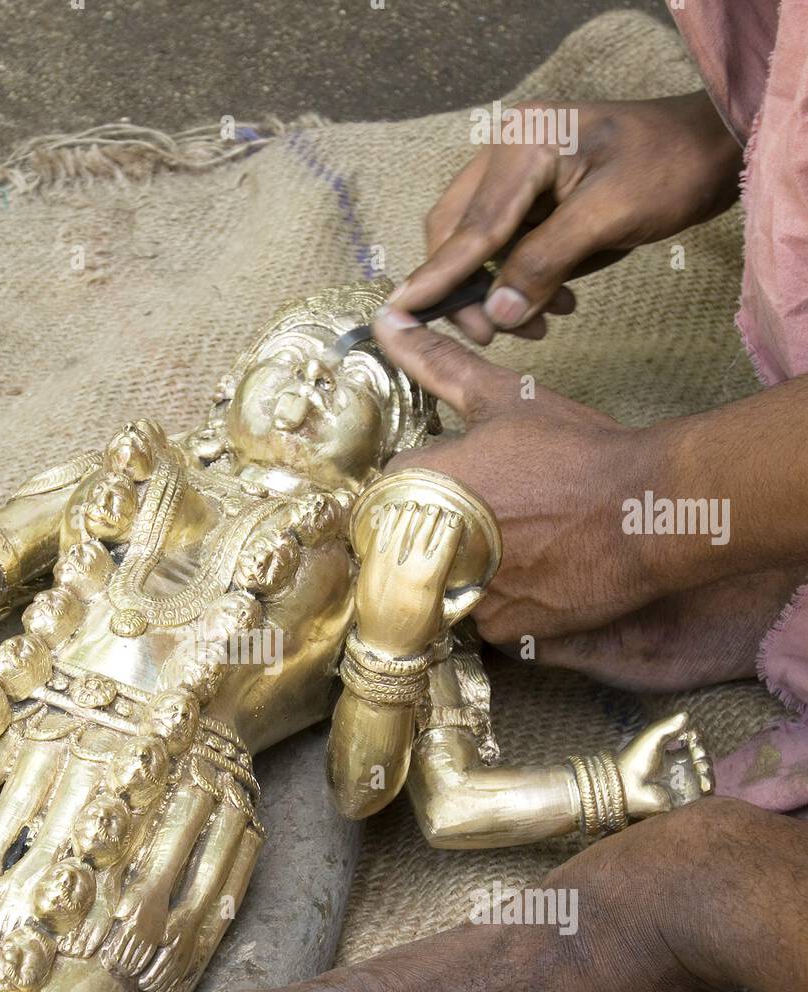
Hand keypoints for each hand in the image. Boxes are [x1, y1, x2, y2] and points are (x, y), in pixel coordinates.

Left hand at [354, 501, 477, 656]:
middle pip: (425, 530)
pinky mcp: (370, 565)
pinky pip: (381, 535)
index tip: (455, 519)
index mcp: (432, 579)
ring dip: (411, 513)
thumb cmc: (417, 633)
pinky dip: (389, 521)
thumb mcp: (446, 619)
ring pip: (402, 528)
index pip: (447, 542)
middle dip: (433, 516)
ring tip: (417, 505)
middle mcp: (411, 568)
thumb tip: (482, 589)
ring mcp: (388, 564)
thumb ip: (466, 602)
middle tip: (436, 509)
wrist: (383, 646)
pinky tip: (395, 511)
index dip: (452, 526)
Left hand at [373, 317, 661, 645]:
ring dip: (465, 569)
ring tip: (515, 547)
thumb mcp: (503, 400)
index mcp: (420, 485)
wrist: (645, 509)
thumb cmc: (574, 453)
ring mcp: (464, 592)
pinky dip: (499, 602)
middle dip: (438, 529)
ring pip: (443, 585)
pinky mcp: (500, 627)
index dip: (423, 483)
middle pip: (409, 543)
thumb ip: (439, 365)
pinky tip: (532, 576)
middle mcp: (432, 545)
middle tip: (491, 518)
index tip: (457, 483)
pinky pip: (480, 620)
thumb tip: (389, 321)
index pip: (390, 489)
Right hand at [393, 94, 741, 342]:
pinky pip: (506, 250)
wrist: (712, 152)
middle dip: (470, 290)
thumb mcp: (609, 216)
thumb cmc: (669, 169)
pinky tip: (555, 304)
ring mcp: (518, 177)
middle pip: (456, 235)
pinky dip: (521, 282)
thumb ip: (547, 262)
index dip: (435, 276)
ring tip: (539, 323)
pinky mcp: (533, 201)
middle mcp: (508, 155)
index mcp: (522, 145)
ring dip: (499, 292)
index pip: (469, 227)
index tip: (398, 314)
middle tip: (495, 333)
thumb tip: (499, 313)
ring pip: (478, 248)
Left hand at [616, 712, 713, 817]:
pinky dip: (708, 784)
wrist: (627, 785)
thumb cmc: (635, 759)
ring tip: (699, 765)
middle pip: (702, 760)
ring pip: (706, 775)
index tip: (692, 734)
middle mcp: (676, 771)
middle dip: (703, 753)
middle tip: (696, 750)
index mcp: (669, 756)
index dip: (696, 738)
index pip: (692, 745)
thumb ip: (670, 725)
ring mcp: (681, 786)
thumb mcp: (653, 737)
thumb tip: (687, 715)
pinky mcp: (684, 800)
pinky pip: (704, 794)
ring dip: (707, 767)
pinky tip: (703, 781)